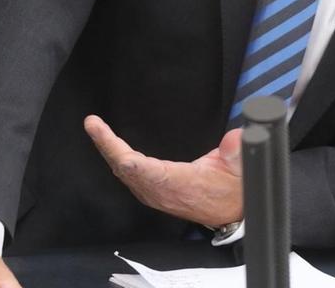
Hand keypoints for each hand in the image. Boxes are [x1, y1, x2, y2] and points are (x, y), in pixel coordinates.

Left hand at [84, 114, 242, 227]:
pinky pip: (129, 174)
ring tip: (95, 127)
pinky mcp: (153, 190)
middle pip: (129, 170)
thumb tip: (235, 137)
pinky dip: (116, 157)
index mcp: (184, 185)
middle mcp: (164, 191)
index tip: (120, 153)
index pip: (153, 174)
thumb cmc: (234, 188)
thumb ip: (236, 151)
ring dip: (108, 150)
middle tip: (93, 124)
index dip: (135, 165)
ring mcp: (156, 193)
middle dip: (108, 146)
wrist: (233, 210)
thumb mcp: (241, 170)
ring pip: (125, 173)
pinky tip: (108, 145)